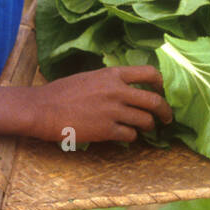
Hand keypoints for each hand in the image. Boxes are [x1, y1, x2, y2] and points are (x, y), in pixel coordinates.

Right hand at [27, 66, 172, 143]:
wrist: (43, 109)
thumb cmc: (62, 92)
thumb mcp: (89, 77)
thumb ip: (110, 81)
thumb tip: (126, 88)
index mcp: (112, 74)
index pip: (149, 73)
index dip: (160, 83)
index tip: (161, 91)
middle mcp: (117, 91)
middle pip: (154, 101)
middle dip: (165, 111)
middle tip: (166, 118)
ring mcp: (113, 111)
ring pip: (145, 120)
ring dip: (148, 126)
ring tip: (145, 128)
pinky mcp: (106, 131)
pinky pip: (130, 135)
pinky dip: (131, 137)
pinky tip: (125, 136)